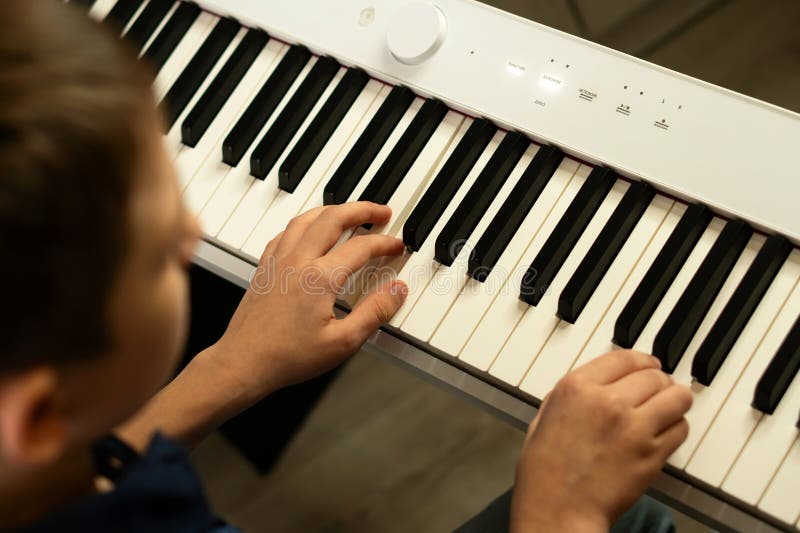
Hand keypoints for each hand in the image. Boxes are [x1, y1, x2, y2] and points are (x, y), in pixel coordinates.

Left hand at [210, 202, 406, 399]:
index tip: (396, 246)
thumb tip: (396, 291)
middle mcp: (297, 261)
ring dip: (333, 209)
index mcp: (319, 278)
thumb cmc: (287, 357)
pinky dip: (305, 222)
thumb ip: (374, 313)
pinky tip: (310, 229)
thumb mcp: (343, 342)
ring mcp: (278, 261)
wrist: (244, 363)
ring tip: (350, 213)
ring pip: (307, 218)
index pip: (361, 247)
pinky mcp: (265, 267)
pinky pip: (286, 231)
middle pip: (334, 217)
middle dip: (362, 209)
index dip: (384, 243)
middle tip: (381, 212)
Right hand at [510, 350, 691, 532]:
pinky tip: (664, 434)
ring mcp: (633, 426)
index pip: (625, 356)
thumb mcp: (544, 417)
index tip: (649, 365)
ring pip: (675, 397)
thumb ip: (571, 394)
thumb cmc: (544, 471)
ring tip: (668, 408)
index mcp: (577, 387)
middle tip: (658, 390)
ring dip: (674, 401)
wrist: (558, 510)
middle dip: (658, 382)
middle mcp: (607, 400)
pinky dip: (676, 428)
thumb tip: (595, 382)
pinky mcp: (652, 453)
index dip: (642, 360)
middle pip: (654, 374)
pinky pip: (681, 428)